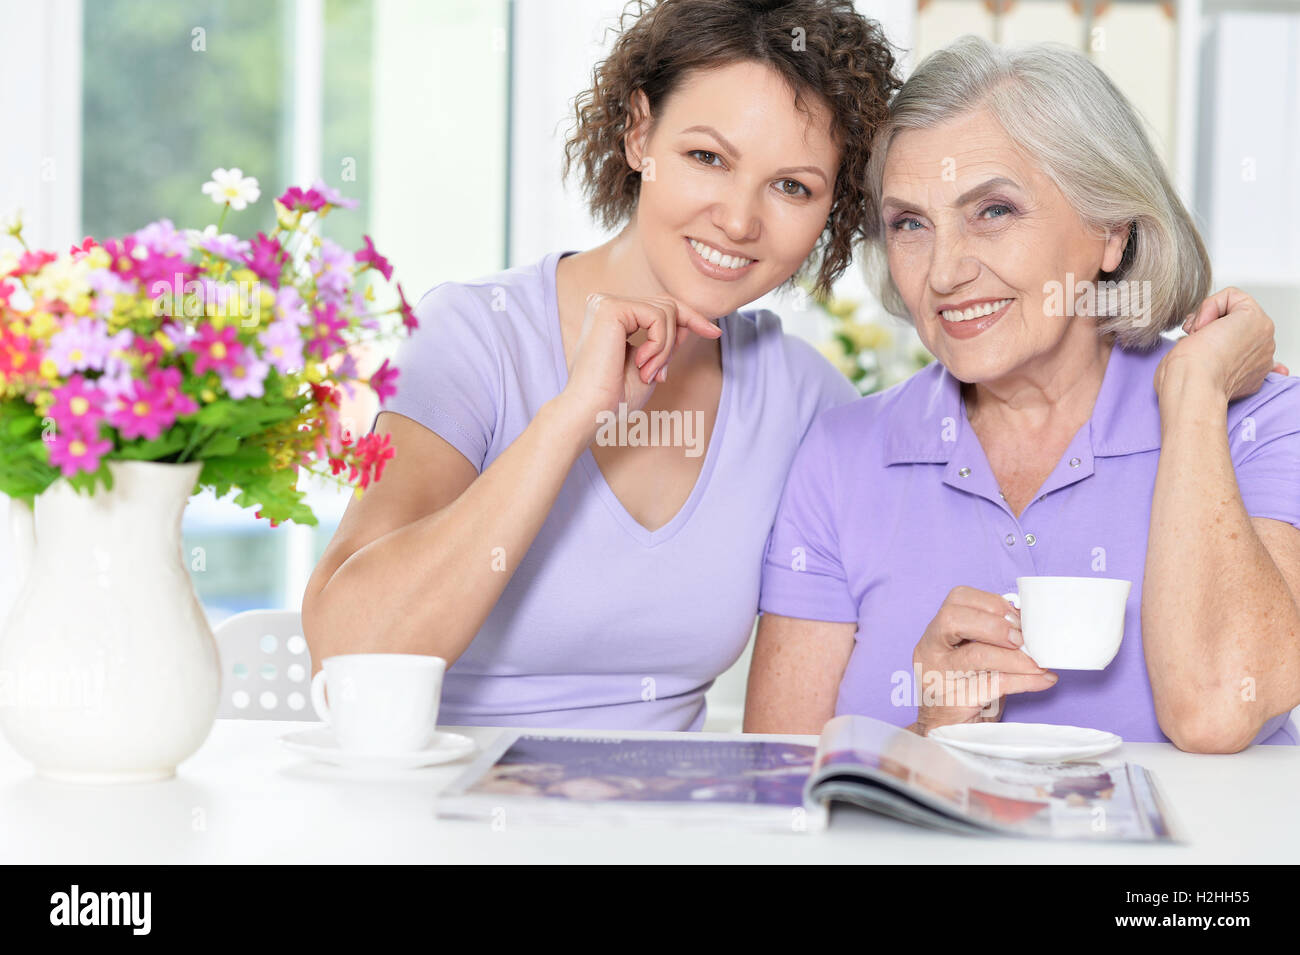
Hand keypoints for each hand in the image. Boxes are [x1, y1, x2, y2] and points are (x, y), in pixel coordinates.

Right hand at [560, 292, 720, 422]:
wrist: (590, 411)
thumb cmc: (614, 397)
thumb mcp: (650, 363)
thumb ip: (665, 341)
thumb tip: (687, 322)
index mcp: (611, 315)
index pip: (660, 307)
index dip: (691, 318)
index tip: (716, 332)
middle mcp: (606, 303)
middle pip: (667, 304)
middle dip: (675, 340)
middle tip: (659, 374)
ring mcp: (606, 302)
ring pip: (666, 311)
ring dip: (665, 349)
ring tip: (648, 373)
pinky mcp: (610, 308)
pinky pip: (657, 317)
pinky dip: (659, 345)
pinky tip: (641, 364)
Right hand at [910, 586, 1056, 735]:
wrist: (945, 734)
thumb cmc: (964, 690)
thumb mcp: (972, 656)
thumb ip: (991, 638)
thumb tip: (1031, 626)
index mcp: (935, 633)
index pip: (956, 600)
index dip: (990, 603)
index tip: (1016, 616)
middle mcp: (930, 651)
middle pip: (953, 619)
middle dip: (994, 625)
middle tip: (1021, 639)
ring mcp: (939, 676)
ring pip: (976, 655)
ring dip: (1015, 657)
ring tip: (1039, 662)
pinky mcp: (955, 701)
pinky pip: (994, 685)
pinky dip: (1025, 681)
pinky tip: (1043, 680)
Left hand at [1156, 287, 1287, 401]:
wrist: (1192, 384)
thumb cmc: (1186, 382)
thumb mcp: (1199, 372)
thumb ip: (1209, 358)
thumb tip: (1202, 336)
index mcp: (1251, 372)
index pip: (1241, 347)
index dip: (1217, 341)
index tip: (1201, 352)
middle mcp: (1262, 355)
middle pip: (1234, 324)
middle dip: (1209, 326)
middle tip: (1193, 341)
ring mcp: (1262, 337)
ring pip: (1233, 310)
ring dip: (1208, 318)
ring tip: (1196, 337)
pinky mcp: (1256, 318)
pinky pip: (1233, 295)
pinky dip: (1211, 304)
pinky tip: (1202, 328)